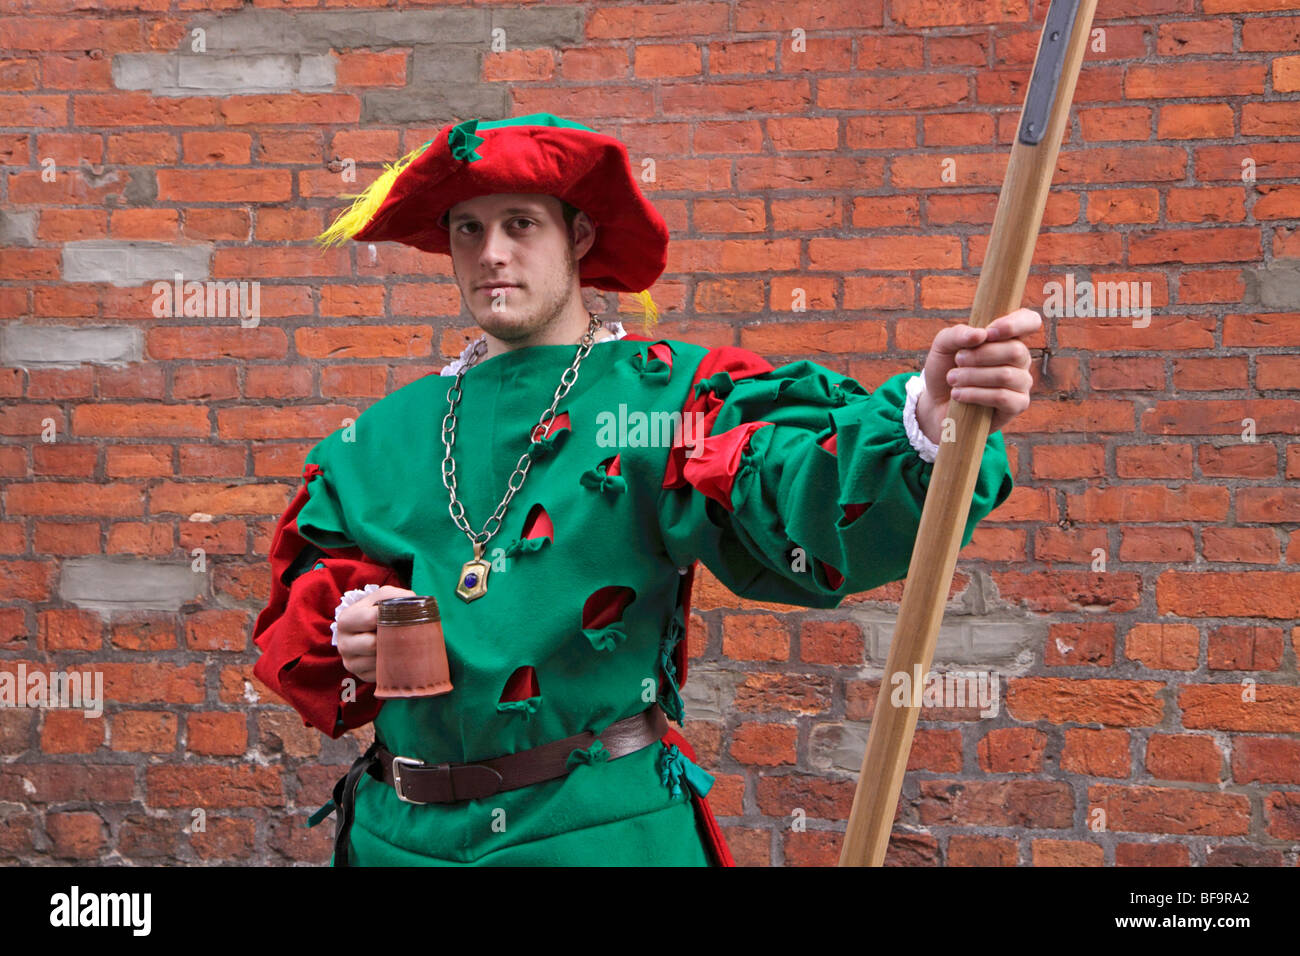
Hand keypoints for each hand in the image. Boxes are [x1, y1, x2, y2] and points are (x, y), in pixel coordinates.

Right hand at [334, 585, 416, 683]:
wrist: (371, 630)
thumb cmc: (379, 610)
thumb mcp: (383, 597)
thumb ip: (395, 596)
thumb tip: (412, 604)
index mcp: (346, 619)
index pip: (370, 619)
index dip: (389, 617)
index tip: (402, 615)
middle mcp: (342, 643)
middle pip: (372, 644)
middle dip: (390, 639)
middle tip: (402, 632)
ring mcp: (350, 662)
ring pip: (377, 661)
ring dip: (392, 653)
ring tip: (398, 643)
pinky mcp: (360, 675)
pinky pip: (380, 674)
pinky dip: (390, 666)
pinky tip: (393, 655)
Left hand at [916, 308, 1039, 438]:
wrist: (936, 403)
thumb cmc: (945, 370)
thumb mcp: (943, 345)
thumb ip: (958, 334)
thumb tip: (981, 334)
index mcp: (1007, 338)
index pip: (1030, 321)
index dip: (1016, 324)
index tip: (989, 332)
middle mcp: (1020, 359)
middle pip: (1015, 350)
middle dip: (980, 355)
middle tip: (958, 360)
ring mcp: (1021, 382)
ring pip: (1006, 375)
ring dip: (972, 376)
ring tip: (952, 378)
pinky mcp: (1017, 405)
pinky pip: (1002, 397)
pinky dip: (975, 394)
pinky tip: (958, 394)